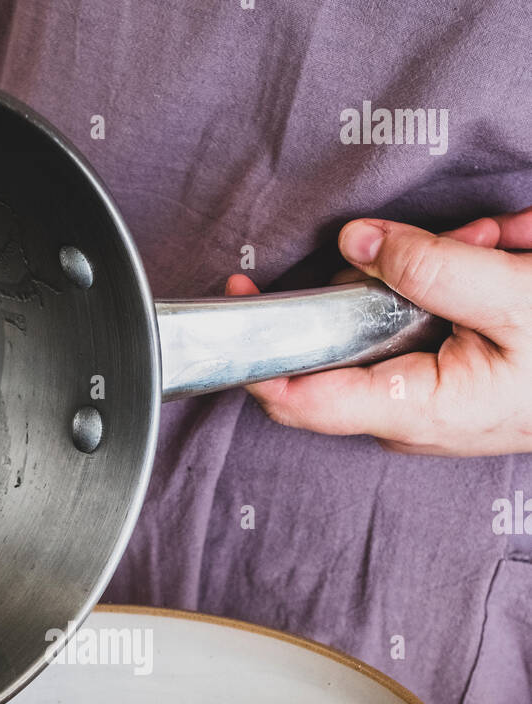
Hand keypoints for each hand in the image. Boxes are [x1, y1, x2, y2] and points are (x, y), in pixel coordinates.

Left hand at [226, 210, 531, 455]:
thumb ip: (431, 269)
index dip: (259, 355)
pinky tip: (496, 266)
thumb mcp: (515, 298)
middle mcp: (404, 418)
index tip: (241, 302)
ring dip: (433, 273)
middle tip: (463, 245)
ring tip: (497, 251)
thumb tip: (358, 244)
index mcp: (413, 410)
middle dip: (387, 280)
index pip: (301, 400)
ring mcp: (420, 405)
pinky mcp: (438, 386)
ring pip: (383, 325)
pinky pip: (415, 328)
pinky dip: (450, 288)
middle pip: (344, 345)